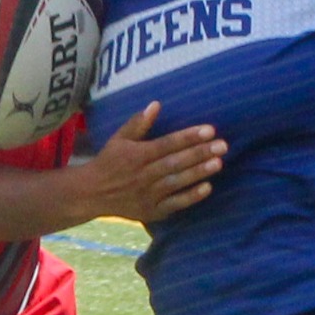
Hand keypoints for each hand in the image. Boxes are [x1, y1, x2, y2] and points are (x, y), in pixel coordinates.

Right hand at [77, 103, 224, 223]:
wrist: (92, 194)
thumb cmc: (109, 162)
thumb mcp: (118, 139)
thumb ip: (137, 123)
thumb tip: (155, 104)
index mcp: (137, 154)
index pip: (167, 143)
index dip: (188, 137)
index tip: (209, 130)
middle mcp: (143, 174)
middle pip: (176, 162)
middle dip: (200, 153)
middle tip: (223, 145)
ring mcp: (148, 194)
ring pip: (177, 181)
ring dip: (199, 172)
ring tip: (219, 162)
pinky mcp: (152, 210)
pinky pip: (174, 203)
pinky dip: (190, 197)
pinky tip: (207, 188)